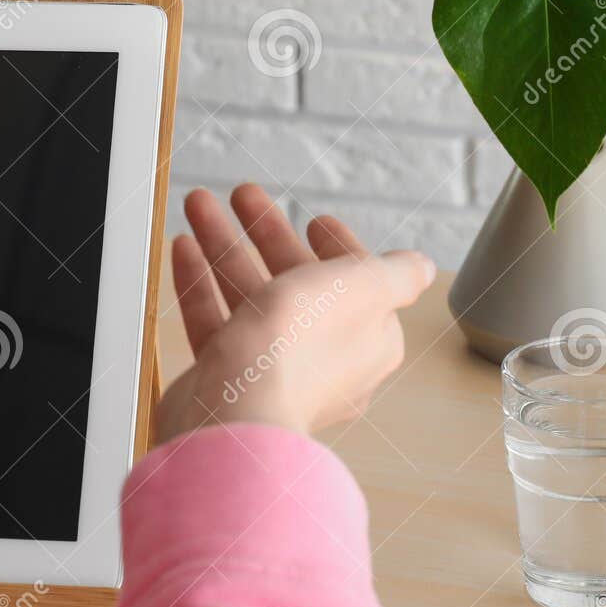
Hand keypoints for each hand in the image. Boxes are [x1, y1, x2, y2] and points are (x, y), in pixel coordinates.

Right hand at [157, 184, 435, 443]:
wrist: (234, 411)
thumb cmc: (300, 349)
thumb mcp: (364, 288)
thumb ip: (397, 274)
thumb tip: (421, 267)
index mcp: (366, 338)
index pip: (356, 283)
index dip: (338, 247)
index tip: (316, 220)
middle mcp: (322, 357)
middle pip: (297, 282)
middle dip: (268, 233)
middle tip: (243, 195)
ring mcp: (271, 370)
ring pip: (250, 296)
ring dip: (225, 246)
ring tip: (199, 204)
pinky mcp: (227, 379)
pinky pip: (214, 321)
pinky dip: (199, 283)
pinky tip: (184, 248)